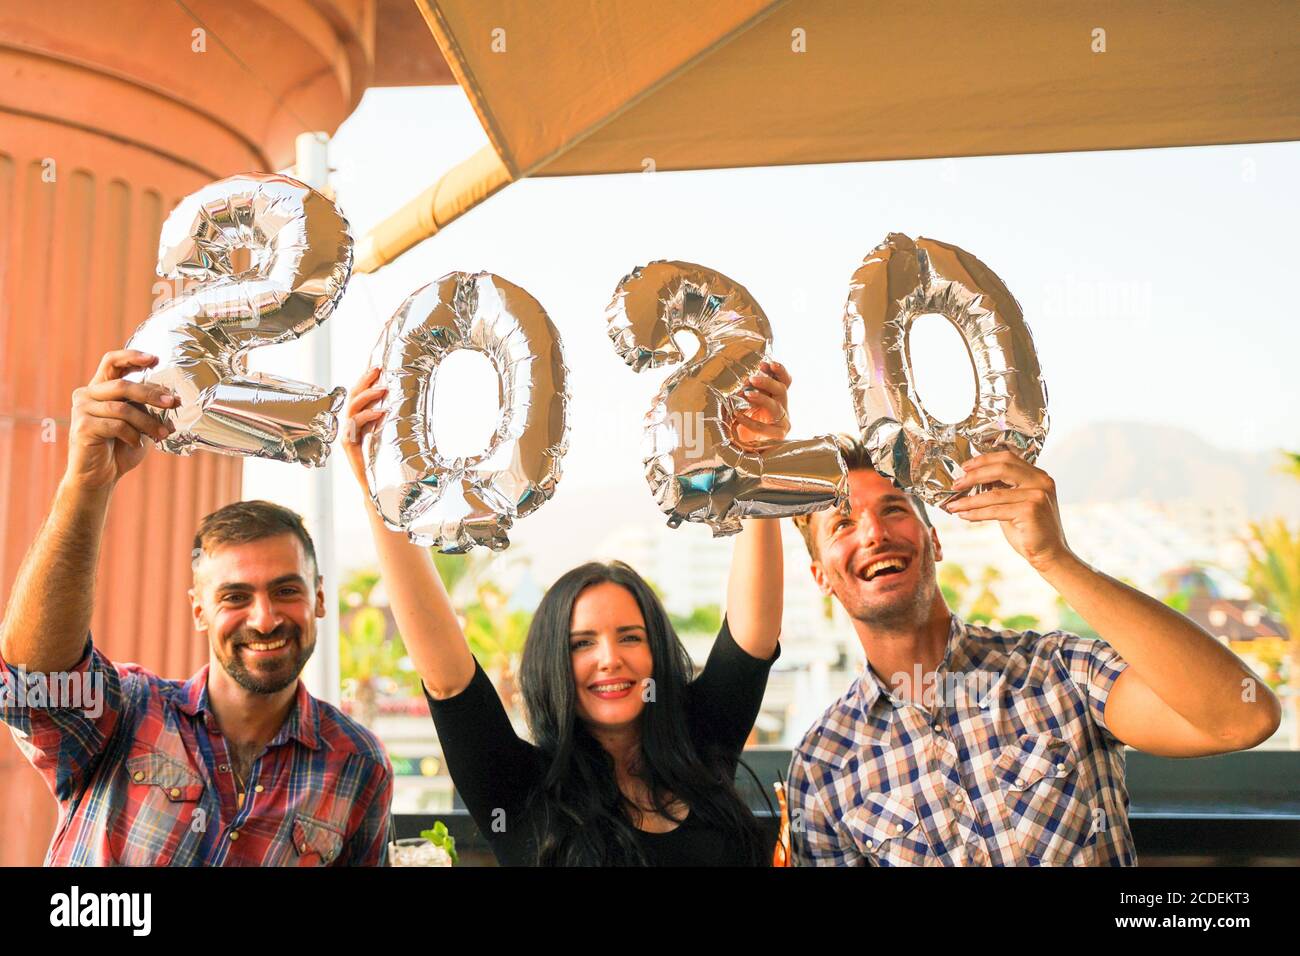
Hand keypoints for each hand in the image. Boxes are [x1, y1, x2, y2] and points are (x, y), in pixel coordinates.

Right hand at [66, 350, 177, 489]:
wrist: (101, 476)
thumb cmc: (121, 447)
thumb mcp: (139, 423)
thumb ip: (147, 407)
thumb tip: (174, 398)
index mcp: (101, 388)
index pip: (112, 362)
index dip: (132, 356)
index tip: (155, 359)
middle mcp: (87, 394)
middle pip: (122, 386)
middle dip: (151, 393)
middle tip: (173, 402)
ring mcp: (81, 410)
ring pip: (122, 408)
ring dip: (147, 421)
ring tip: (163, 433)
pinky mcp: (81, 427)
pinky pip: (115, 425)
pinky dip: (132, 434)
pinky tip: (137, 442)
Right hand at [343, 366, 387, 487]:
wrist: (377, 486)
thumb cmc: (386, 461)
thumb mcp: (391, 434)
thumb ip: (393, 419)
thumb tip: (410, 401)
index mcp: (360, 418)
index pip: (360, 393)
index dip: (367, 379)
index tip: (379, 366)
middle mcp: (351, 423)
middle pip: (353, 395)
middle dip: (365, 380)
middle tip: (378, 369)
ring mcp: (347, 432)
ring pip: (352, 406)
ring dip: (368, 396)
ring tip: (383, 389)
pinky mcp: (347, 443)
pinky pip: (353, 425)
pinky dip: (367, 416)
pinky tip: (380, 412)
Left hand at [731, 360, 791, 448]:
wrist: (743, 449)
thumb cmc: (743, 423)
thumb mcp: (745, 404)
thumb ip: (748, 392)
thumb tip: (744, 380)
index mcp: (777, 397)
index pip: (784, 381)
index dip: (778, 371)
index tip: (765, 363)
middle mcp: (782, 408)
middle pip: (782, 390)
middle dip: (768, 381)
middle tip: (752, 378)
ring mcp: (783, 422)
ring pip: (776, 406)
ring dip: (762, 398)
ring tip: (747, 393)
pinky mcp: (779, 435)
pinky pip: (764, 427)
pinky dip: (750, 421)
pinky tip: (737, 416)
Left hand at [943, 451, 1072, 573]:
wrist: (1048, 554)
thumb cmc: (1029, 529)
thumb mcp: (1016, 503)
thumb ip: (1002, 488)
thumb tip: (972, 479)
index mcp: (1038, 475)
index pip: (1008, 457)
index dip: (984, 460)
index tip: (965, 467)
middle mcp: (1041, 482)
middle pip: (1001, 468)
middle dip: (974, 475)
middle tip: (956, 484)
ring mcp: (1037, 495)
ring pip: (994, 494)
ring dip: (969, 500)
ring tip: (953, 505)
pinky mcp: (1030, 511)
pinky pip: (995, 510)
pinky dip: (976, 513)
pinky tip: (964, 515)